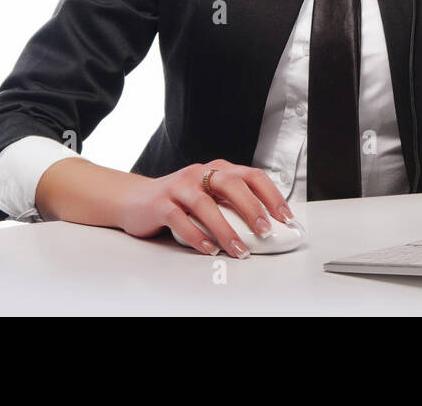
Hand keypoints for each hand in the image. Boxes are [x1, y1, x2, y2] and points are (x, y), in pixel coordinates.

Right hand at [118, 159, 293, 256]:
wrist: (136, 199)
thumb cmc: (181, 200)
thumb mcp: (210, 196)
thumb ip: (232, 204)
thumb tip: (266, 226)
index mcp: (218, 170)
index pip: (252, 176)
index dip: (272, 196)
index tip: (285, 217)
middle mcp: (200, 174)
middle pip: (232, 185)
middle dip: (252, 209)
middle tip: (265, 232)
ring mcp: (180, 186)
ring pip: (206, 206)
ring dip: (225, 230)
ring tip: (238, 250)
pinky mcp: (161, 203)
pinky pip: (181, 220)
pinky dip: (197, 236)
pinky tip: (209, 249)